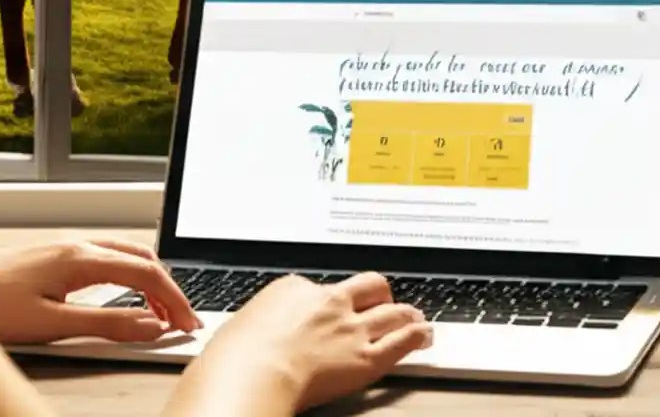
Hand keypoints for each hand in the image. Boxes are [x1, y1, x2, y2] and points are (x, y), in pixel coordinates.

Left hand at [0, 238, 198, 344]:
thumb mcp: (51, 324)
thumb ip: (105, 325)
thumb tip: (150, 326)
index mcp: (80, 257)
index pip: (146, 273)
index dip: (173, 300)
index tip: (187, 323)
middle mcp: (75, 245)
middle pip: (141, 258)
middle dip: (167, 288)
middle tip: (180, 319)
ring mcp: (62, 248)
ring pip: (123, 255)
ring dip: (148, 280)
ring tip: (157, 311)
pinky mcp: (50, 257)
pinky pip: (105, 259)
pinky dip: (126, 276)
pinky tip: (121, 296)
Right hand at [177, 272, 432, 413]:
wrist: (250, 372)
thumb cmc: (236, 356)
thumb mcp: (242, 323)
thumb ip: (263, 323)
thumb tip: (258, 331)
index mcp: (294, 289)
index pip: (321, 288)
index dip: (328, 301)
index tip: (328, 311)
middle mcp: (328, 302)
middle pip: (367, 286)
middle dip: (377, 294)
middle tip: (381, 302)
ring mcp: (350, 328)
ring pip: (391, 311)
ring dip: (405, 313)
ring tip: (414, 317)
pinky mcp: (365, 357)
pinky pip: (402, 340)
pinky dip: (417, 336)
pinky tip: (423, 335)